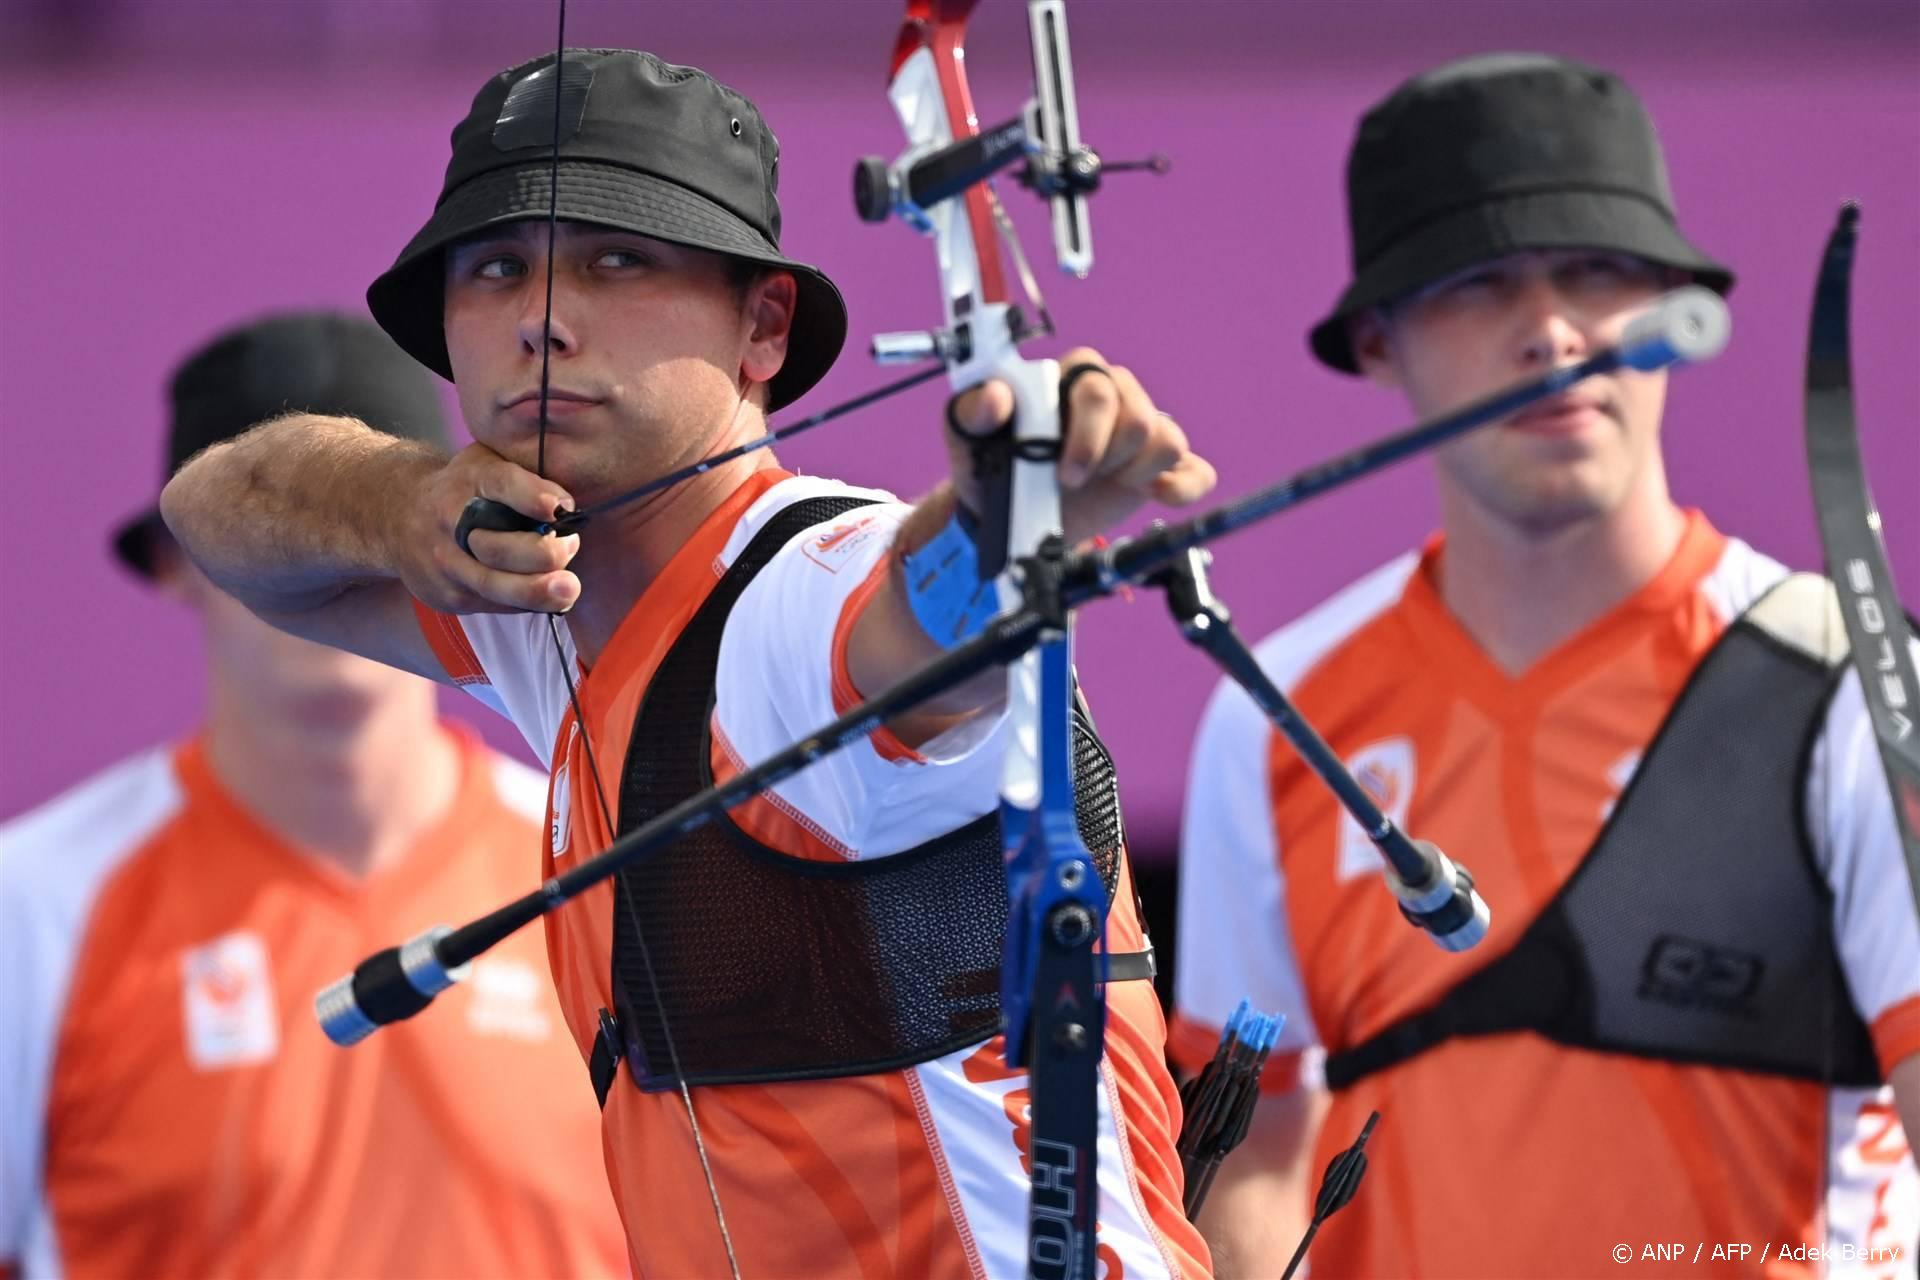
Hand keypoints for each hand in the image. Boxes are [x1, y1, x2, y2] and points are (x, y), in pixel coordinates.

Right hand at [398, 442, 581, 613]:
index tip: (559, 509)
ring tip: (567, 589)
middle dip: (544, 554)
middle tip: (570, 548)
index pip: (501, 483)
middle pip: (499, 546)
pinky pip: (492, 605)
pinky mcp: (446, 595)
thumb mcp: (488, 465)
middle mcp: (451, 521)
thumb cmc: (463, 489)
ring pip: (494, 585)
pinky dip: (525, 604)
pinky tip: (549, 599)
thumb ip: (526, 477)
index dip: (531, 497)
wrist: (397, 515)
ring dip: (537, 591)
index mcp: (471, 479)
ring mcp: (445, 562)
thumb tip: (567, 508)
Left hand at [945, 347, 1215, 544]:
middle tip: (1075, 481)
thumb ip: (974, 410)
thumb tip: (996, 397)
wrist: (1009, 516)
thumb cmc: (990, 464)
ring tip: (1103, 484)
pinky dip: (1183, 487)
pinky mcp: (1159, 469)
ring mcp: (1141, 431)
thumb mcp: (968, 435)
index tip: (1065, 472)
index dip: (1087, 434)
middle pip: (1139, 417)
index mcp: (1071, 378)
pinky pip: (1197, 470)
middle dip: (1109, 458)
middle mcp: (1113, 396)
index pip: (1098, 388)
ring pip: (1168, 441)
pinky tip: (1159, 497)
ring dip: (1135, 474)